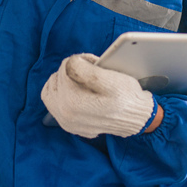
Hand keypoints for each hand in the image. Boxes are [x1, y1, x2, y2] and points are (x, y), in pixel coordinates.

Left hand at [41, 53, 157, 138]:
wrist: (136, 118)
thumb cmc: (126, 97)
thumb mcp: (110, 79)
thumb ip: (86, 70)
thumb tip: (69, 63)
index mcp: (72, 102)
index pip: (64, 68)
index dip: (79, 60)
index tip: (93, 62)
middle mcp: (65, 115)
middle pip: (55, 79)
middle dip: (70, 70)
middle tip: (88, 68)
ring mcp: (66, 123)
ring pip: (50, 92)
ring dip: (62, 81)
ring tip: (79, 78)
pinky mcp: (69, 126)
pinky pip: (54, 104)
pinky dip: (62, 94)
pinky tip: (76, 90)